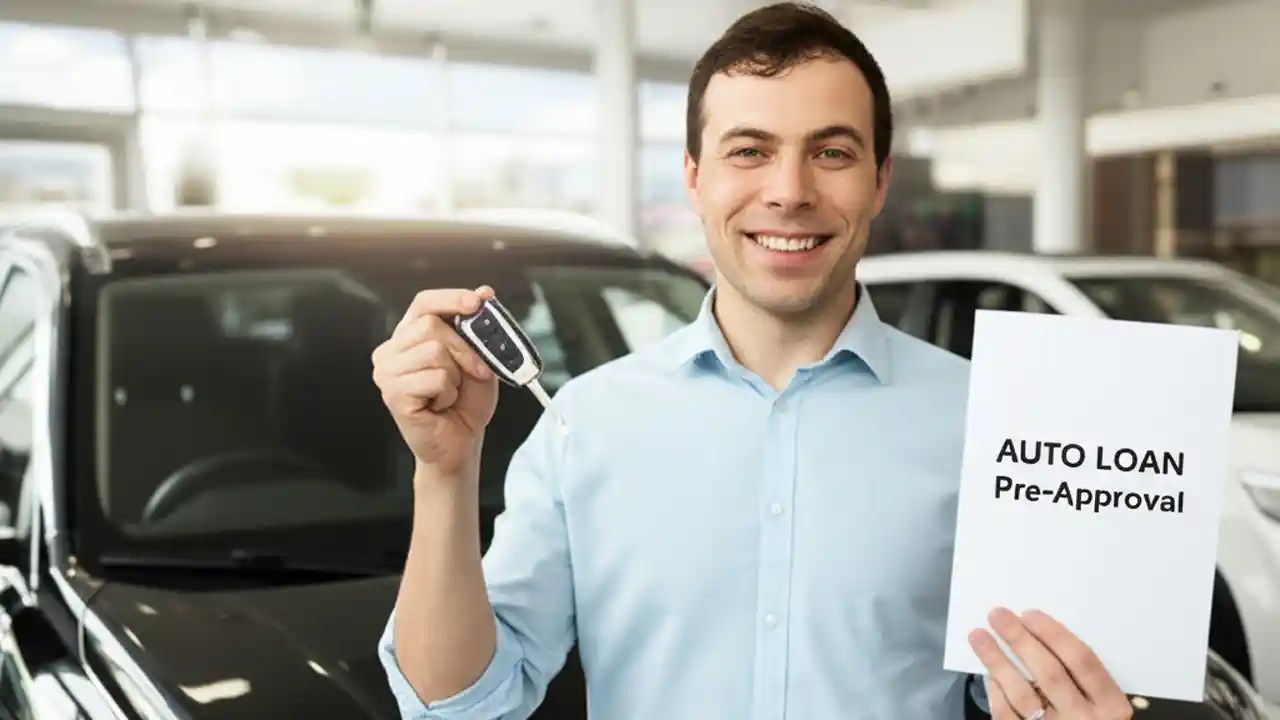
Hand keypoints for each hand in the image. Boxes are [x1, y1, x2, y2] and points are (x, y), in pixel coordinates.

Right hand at [372, 286, 498, 476]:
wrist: (461, 443)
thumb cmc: (466, 402)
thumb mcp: (479, 359)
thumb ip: (478, 328)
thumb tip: (484, 292)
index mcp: (409, 336)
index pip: (424, 303)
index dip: (451, 298)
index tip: (477, 302)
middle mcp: (391, 351)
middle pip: (431, 325)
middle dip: (464, 349)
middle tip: (474, 372)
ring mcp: (387, 372)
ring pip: (433, 350)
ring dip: (456, 375)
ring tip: (450, 392)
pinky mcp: (393, 394)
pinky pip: (434, 378)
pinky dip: (448, 393)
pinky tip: (440, 405)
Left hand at [969, 607, 1132, 719]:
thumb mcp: (1101, 705)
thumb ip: (1081, 679)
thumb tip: (1038, 637)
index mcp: (1112, 707)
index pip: (1082, 661)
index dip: (1054, 635)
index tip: (1029, 614)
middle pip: (1049, 673)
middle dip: (1020, 640)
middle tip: (997, 615)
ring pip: (1023, 694)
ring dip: (997, 661)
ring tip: (979, 636)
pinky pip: (1008, 715)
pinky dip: (997, 693)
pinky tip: (990, 674)